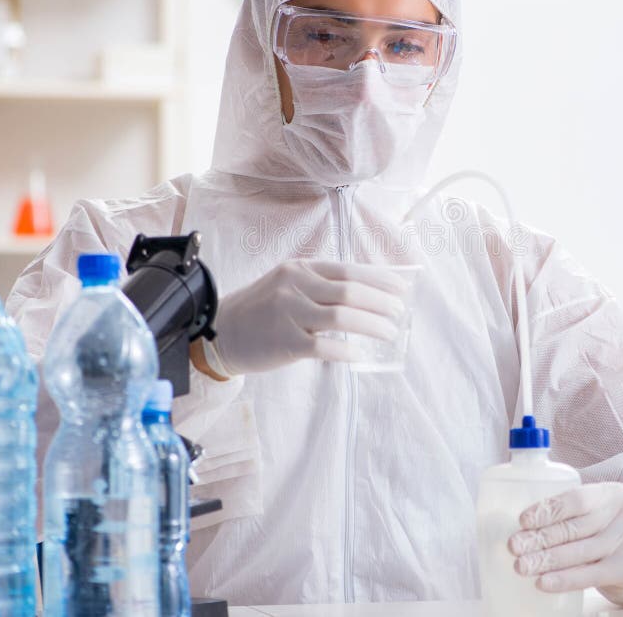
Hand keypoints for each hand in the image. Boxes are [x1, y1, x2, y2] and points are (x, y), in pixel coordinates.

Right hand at [209, 259, 408, 374]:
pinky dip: (345, 350)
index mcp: (301, 269)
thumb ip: (320, 285)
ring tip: (389, 333)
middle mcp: (295, 286)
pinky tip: (359, 354)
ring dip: (372, 325)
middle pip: (350, 292)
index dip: (379, 279)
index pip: (349, 270)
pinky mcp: (284, 342)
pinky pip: (323, 346)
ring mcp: (289, 313)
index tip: (401, 289)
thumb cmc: (262, 308)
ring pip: (342, 317)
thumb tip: (366, 295)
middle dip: (381, 303)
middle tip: (399, 313)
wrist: (220, 331)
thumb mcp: (288, 284)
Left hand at [507, 482, 622, 603]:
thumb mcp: (596, 510)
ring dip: (547, 561)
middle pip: (575, 528)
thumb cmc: (606, 527)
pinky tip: (543, 582)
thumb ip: (569, 510)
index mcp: (611, 493)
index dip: (549, 510)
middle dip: (541, 538)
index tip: (522, 521)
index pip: (576, 499)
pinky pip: (590, 576)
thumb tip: (522, 524)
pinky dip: (564, 580)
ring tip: (522, 566)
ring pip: (579, 553)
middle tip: (514, 546)